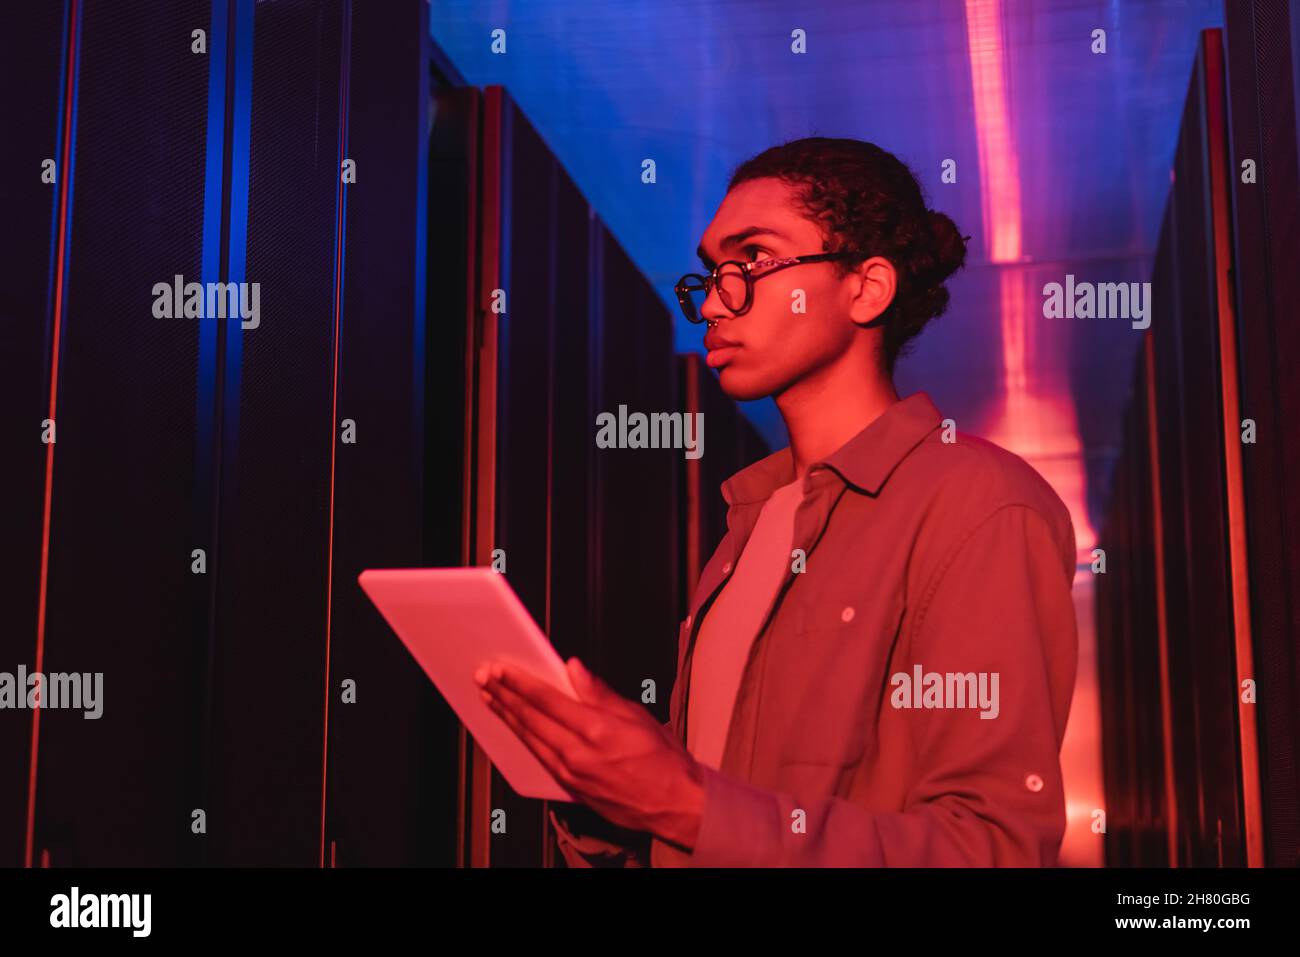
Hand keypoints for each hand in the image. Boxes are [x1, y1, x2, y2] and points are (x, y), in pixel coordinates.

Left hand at [475, 656, 704, 850]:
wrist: (673, 804)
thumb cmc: (662, 761)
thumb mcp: (636, 715)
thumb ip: (599, 692)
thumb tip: (575, 669)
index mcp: (597, 730)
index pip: (547, 699)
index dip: (520, 681)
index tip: (501, 668)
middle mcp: (579, 754)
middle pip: (530, 719)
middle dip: (504, 696)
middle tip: (484, 678)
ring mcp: (571, 774)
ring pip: (528, 739)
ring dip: (506, 716)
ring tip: (489, 699)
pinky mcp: (569, 788)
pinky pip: (538, 758)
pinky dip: (521, 739)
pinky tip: (513, 728)